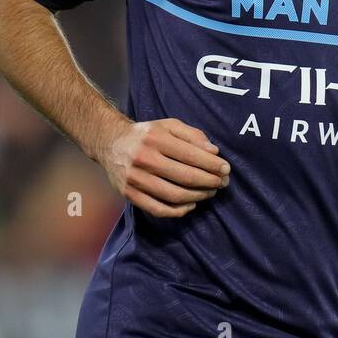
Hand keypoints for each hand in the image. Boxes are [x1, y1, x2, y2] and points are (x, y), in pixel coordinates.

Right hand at [99, 119, 229, 218]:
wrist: (110, 142)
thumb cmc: (147, 134)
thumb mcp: (169, 125)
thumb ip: (193, 135)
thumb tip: (214, 152)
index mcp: (156, 139)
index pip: (191, 155)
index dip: (212, 165)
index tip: (226, 169)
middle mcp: (144, 158)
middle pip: (185, 177)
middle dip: (210, 182)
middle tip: (223, 183)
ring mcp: (135, 179)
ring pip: (174, 195)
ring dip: (198, 196)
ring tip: (210, 192)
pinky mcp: (129, 194)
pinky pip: (158, 209)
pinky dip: (178, 211)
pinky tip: (191, 205)